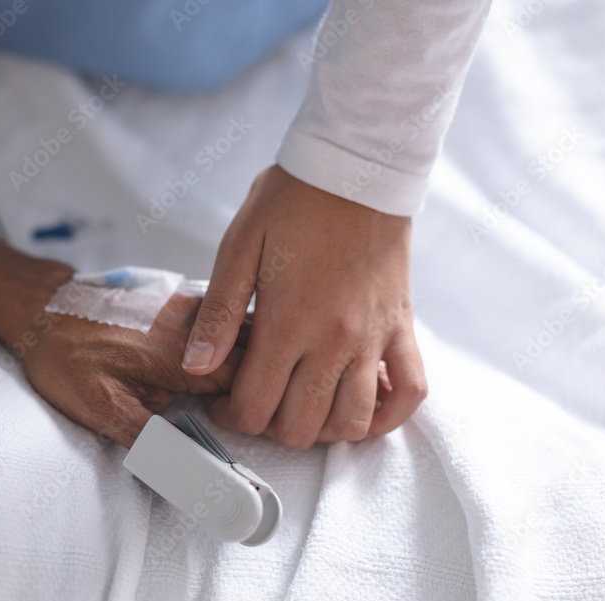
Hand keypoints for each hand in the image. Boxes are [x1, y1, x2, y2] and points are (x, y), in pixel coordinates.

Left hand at [0, 184, 238, 447]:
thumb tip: (189, 471)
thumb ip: (151, 439)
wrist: (41, 308)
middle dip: (259, 386)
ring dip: (250, 364)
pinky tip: (217, 366)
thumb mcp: (101, 409)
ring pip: (247, 337)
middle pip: (256, 359)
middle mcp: (193, 324)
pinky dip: (232, 346)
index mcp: (180, 354)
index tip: (246, 431)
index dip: (254, 412)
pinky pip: (226, 324)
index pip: (248, 386)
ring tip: (233, 392)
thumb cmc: (64, 355)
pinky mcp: (183, 301)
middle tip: (241, 415)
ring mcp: (191, 306)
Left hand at [182, 165, 427, 448]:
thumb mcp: (239, 248)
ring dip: (323, 428)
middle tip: (256, 399)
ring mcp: (374, 338)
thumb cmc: (292, 201)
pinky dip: (388, 415)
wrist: (357, 167)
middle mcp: (335, 341)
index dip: (230, 416)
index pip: (255, 408)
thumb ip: (217, 313)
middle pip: (302, 428)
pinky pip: (409, 393)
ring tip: (300, 403)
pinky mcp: (401, 327)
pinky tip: (360, 408)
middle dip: (270, 426)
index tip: (221, 401)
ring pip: (353, 422)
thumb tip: (195, 366)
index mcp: (289, 323)